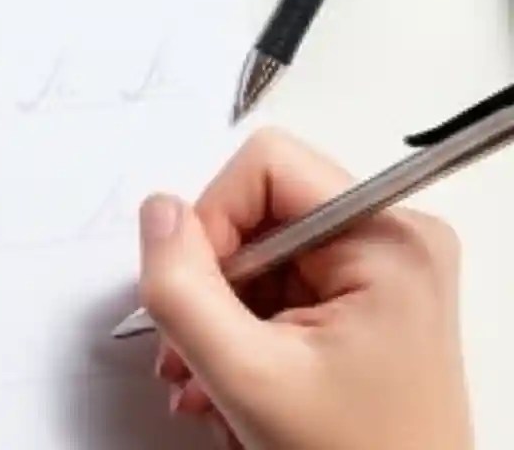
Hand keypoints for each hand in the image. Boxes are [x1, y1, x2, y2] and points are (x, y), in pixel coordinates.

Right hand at [137, 130, 470, 449]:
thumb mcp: (248, 375)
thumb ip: (184, 289)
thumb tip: (157, 213)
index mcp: (387, 240)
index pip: (265, 166)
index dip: (211, 220)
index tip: (194, 288)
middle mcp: (393, 241)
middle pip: (257, 212)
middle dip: (209, 284)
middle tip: (188, 349)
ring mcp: (381, 272)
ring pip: (257, 255)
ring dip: (216, 318)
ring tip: (204, 382)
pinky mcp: (364, 300)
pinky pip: (277, 288)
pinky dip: (240, 332)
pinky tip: (229, 384)